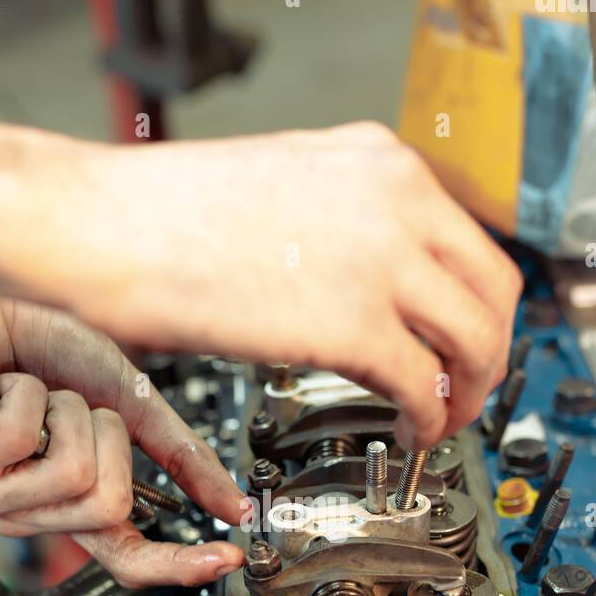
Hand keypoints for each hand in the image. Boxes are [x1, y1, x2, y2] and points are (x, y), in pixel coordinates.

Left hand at [0, 284, 244, 587]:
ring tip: (29, 395)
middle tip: (71, 408)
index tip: (227, 555)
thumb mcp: (128, 404)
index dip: (178, 563)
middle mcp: (25, 511)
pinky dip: (20, 396)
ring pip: (69, 475)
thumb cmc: (44, 343)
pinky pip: (16, 441)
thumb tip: (231, 505)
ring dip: (62, 411)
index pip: (127, 559)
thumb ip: (179, 457)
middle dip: (105, 436)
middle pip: (109, 505)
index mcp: (69, 503)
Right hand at [65, 123, 522, 445]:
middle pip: (496, 292)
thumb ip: (344, 221)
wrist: (99, 224)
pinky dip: (430, 422)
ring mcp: (380, 258)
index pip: (472, 242)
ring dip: (468, 395)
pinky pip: (427, 386)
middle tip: (467, 392)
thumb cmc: (161, 215)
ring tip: (441, 423)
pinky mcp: (352, 322)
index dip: (478, 307)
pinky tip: (408, 435)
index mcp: (381, 161)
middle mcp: (397, 198)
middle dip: (489, 355)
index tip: (461, 343)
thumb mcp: (284, 189)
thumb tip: (372, 279)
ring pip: (476, 342)